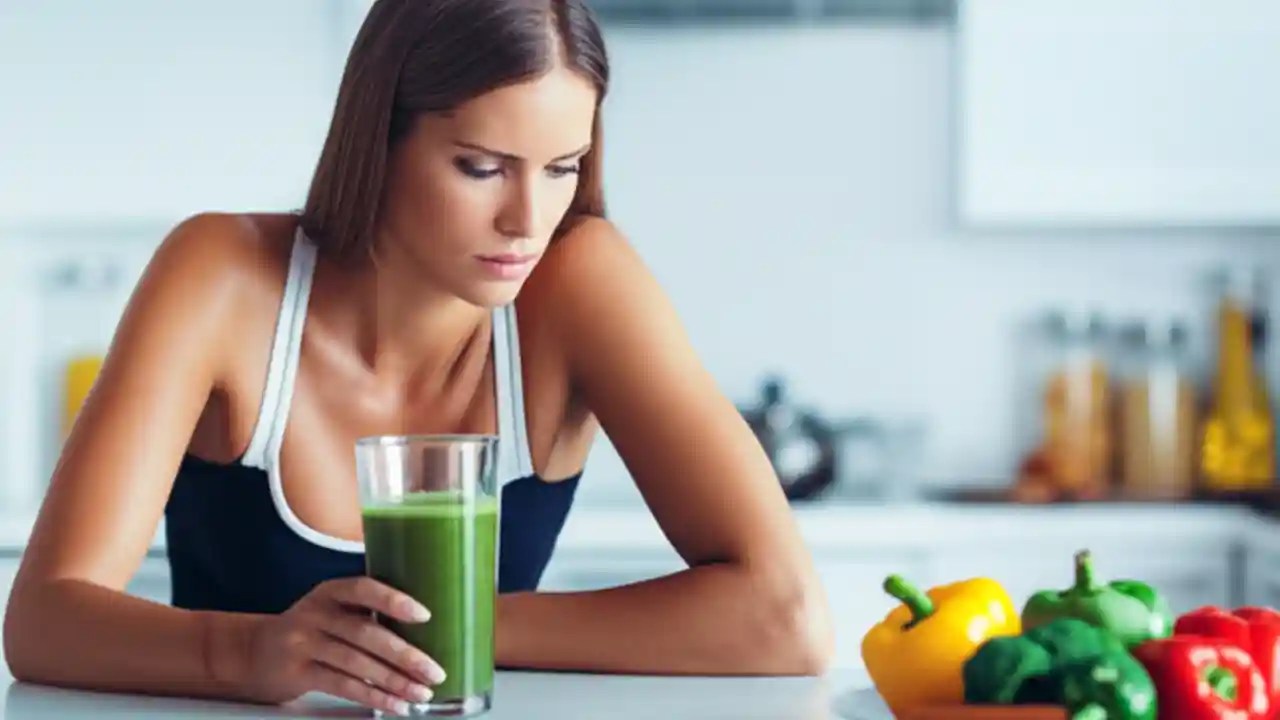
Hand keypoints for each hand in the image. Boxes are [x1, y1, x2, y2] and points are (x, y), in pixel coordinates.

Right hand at [240, 577, 445, 714]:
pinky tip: (396, 705)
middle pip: (365, 633)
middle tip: (434, 671)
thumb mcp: (330, 610)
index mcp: (330, 592)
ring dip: (394, 681)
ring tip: (422, 694)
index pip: (363, 589)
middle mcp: (315, 614)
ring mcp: (303, 644)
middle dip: (405, 655)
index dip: (394, 600)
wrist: (251, 652)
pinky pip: (343, 686)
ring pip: (356, 663)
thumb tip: (424, 628)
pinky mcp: (297, 674)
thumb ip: (365, 612)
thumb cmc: (309, 630)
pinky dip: (374, 697)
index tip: (425, 616)